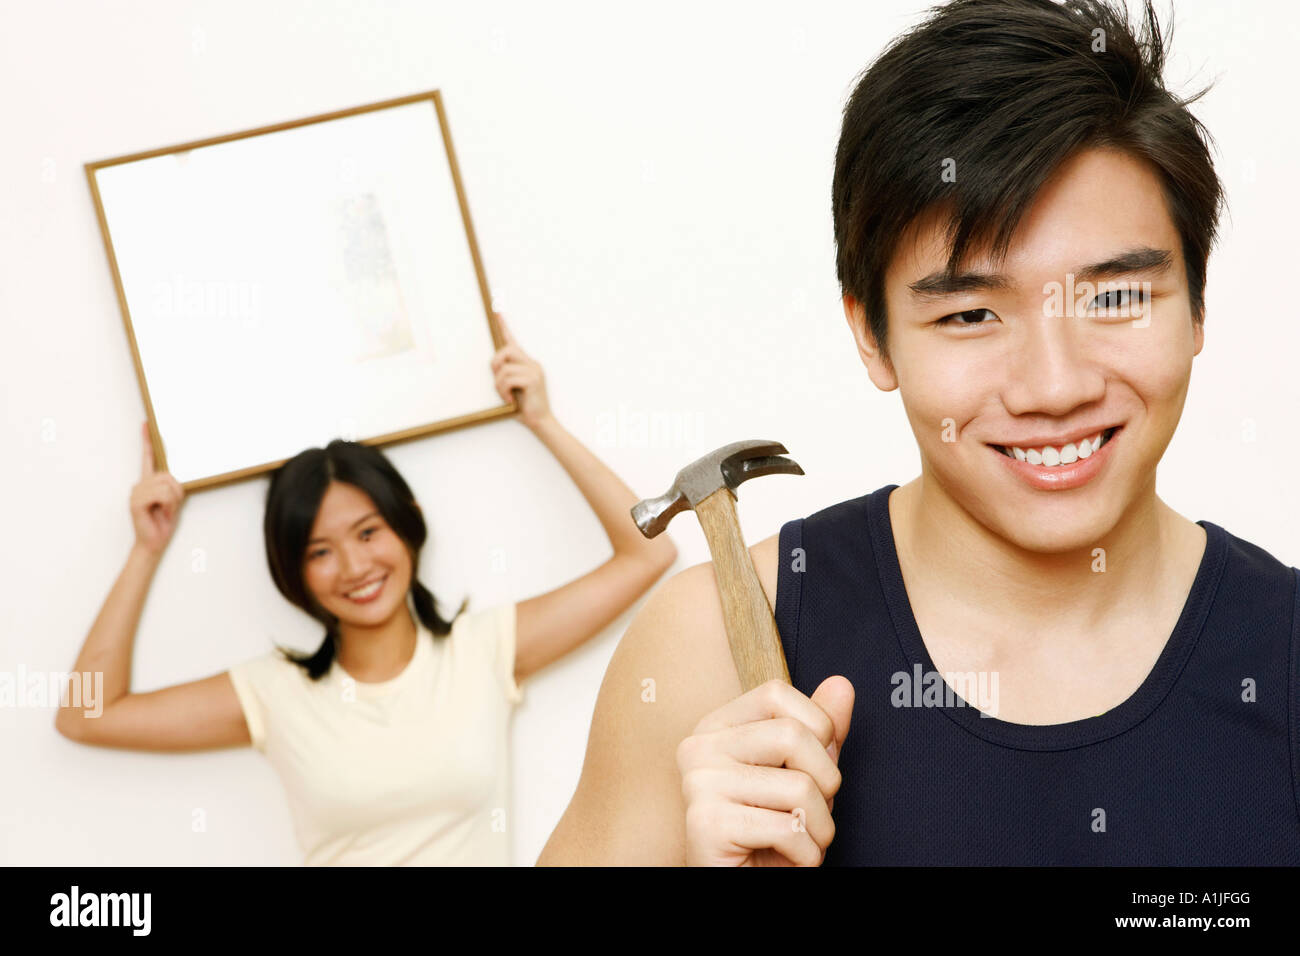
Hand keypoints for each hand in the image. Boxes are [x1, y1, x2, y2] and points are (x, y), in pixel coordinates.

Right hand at [130, 421, 184, 555]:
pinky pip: (161, 494)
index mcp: (148, 482)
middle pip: (168, 475)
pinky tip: (160, 513)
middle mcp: (140, 484)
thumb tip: (171, 478)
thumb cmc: (163, 522)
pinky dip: (167, 505)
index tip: (147, 424)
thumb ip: (171, 486)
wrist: (154, 542)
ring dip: (173, 501)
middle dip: (177, 492)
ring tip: (164, 511)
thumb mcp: (173, 500)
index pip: (148, 457)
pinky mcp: (136, 502)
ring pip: (167, 485)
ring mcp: (136, 492)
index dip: (148, 441)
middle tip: (170, 507)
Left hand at [490, 312, 550, 428]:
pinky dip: (504, 391)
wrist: (540, 422)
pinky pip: (508, 379)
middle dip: (495, 365)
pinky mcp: (533, 380)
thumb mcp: (511, 389)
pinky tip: (511, 401)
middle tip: (498, 382)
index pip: (512, 340)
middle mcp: (532, 363)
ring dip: (499, 385)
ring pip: (504, 368)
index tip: (496, 309)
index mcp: (526, 363)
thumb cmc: (525, 407)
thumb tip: (494, 368)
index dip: (503, 325)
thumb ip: (505, 376)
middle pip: (506, 350)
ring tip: (506, 397)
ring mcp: (534, 370)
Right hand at [676, 676, 853, 865]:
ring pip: (799, 787)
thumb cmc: (768, 833)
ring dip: (818, 828)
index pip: (777, 693)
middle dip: (825, 783)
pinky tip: (783, 858)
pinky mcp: (706, 823)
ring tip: (798, 841)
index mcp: (716, 727)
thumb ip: (819, 731)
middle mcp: (699, 748)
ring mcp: (699, 784)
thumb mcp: (801, 774)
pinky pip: (789, 829)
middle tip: (809, 812)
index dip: (815, 728)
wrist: (735, 885)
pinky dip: (805, 854)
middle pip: (793, 736)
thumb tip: (841, 685)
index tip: (812, 765)